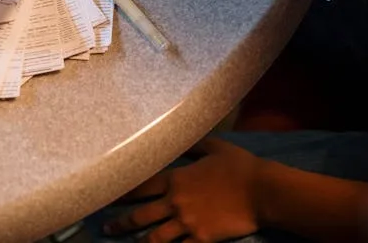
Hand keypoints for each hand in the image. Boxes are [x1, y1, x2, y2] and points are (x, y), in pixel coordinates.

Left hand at [104, 138, 261, 242]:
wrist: (261, 191)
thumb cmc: (239, 166)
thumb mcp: (214, 147)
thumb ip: (193, 144)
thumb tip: (180, 135)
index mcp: (176, 178)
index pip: (140, 186)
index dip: (121, 192)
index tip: (106, 194)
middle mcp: (176, 202)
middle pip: (140, 215)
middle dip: (120, 223)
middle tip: (107, 228)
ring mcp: (187, 223)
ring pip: (153, 238)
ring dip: (137, 242)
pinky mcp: (200, 239)